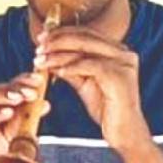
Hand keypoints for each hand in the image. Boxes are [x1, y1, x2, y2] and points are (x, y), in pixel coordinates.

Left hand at [36, 25, 148, 153]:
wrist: (124, 130)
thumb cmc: (106, 107)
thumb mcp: (84, 83)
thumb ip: (71, 68)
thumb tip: (48, 56)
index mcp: (116, 51)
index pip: (86, 33)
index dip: (62, 33)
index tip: (41, 37)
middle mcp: (123, 53)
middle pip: (85, 37)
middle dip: (57, 40)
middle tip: (38, 47)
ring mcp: (124, 63)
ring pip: (85, 50)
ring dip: (59, 54)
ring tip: (40, 61)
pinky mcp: (120, 76)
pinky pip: (91, 66)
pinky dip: (72, 67)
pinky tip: (57, 72)